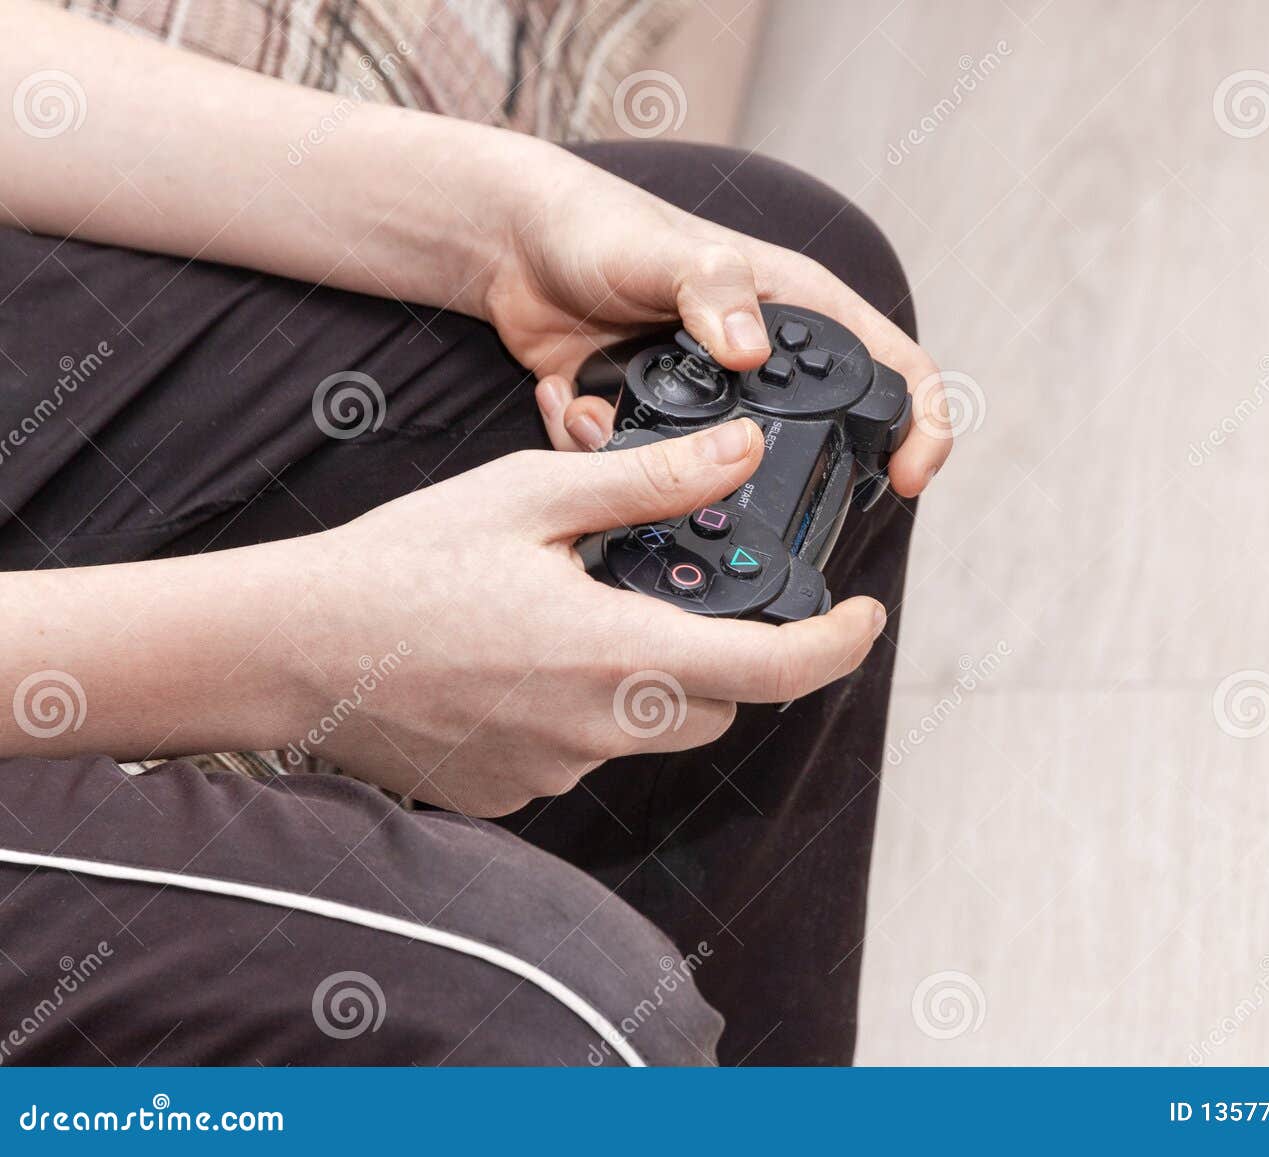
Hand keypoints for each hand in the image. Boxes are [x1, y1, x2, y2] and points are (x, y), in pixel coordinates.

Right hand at [279, 419, 884, 816]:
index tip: (864, 617)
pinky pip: (585, 755)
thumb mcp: (532, 496)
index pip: (774, 671)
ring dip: (653, 680)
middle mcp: (599, 729)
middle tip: (684, 594)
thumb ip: (650, 482)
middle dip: (729, 653)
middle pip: (719, 704)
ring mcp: (555, 772)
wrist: (289, 650)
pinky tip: (523, 662)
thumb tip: (742, 456)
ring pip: (654, 731)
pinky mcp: (515, 793)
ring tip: (584, 616)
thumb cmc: (402, 565)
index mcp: (618, 652)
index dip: (839, 646)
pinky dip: (585, 711)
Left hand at [479, 151, 950, 496]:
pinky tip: (573, 402)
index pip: (893, 369)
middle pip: (819, 442)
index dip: (919, 425)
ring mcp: (709, 400)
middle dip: (777, 479)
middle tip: (730, 492)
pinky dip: (603, 451)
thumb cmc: (600, 224)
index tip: (906, 478)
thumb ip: (713, 292)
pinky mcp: (651, 426)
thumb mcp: (665, 250)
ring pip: (722, 473)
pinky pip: (646, 473)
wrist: (513, 245)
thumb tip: (751, 352)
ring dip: (667, 471)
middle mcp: (762, 361)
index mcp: (794, 311)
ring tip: (608, 420)